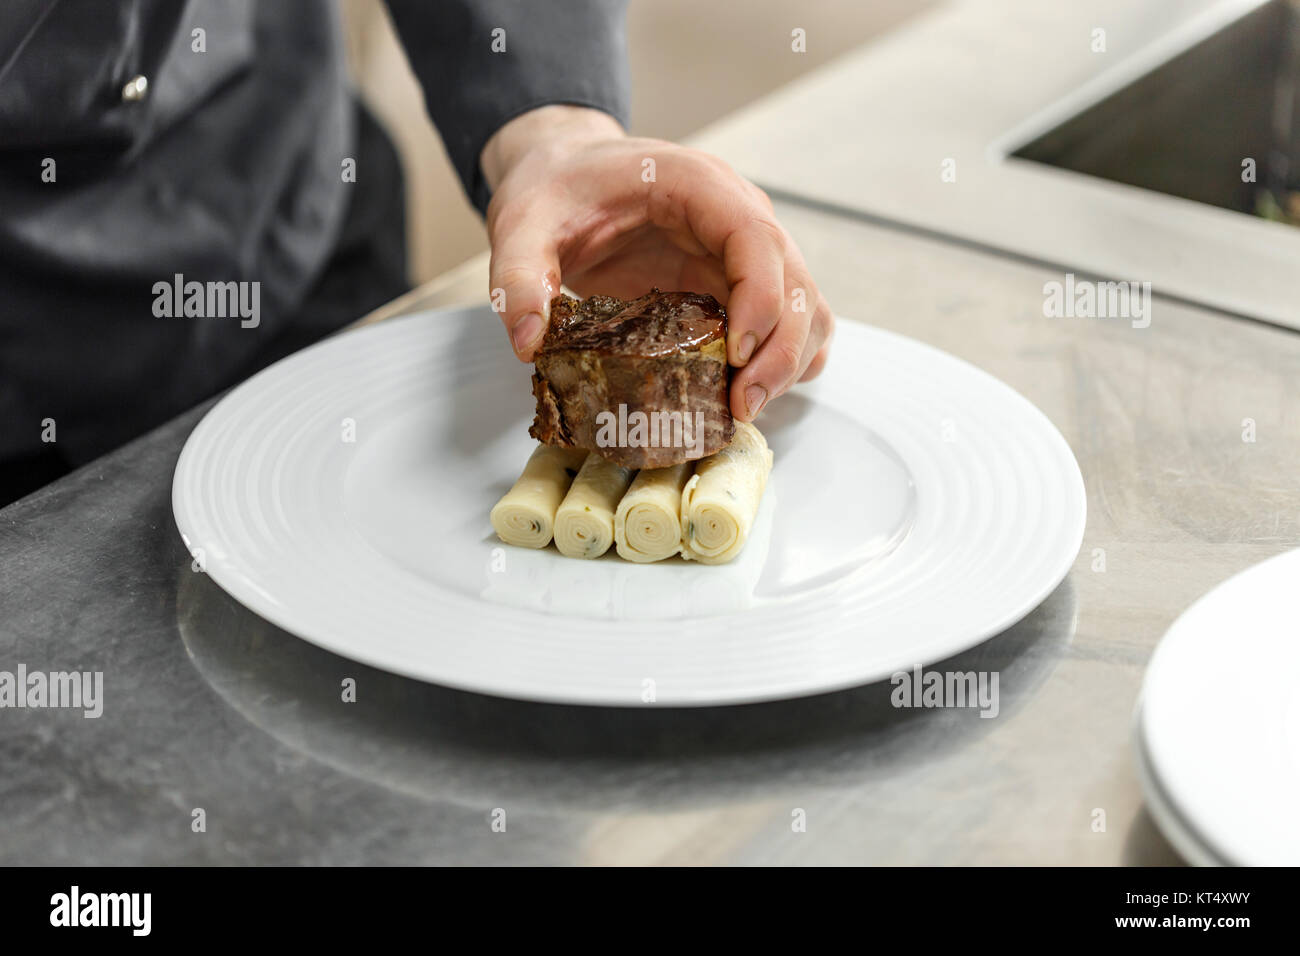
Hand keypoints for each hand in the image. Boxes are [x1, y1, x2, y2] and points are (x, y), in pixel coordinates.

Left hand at [481, 105, 833, 421]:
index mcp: (698, 185)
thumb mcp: (521, 226)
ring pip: (804, 306)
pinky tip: (746, 393)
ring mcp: (742, 253)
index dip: (761, 298)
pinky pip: (785, 323)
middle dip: (780, 349)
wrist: (564, 174)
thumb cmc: (555, 190)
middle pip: (795, 280)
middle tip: (742, 406)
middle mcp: (736, 215)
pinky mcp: (735, 285)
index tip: (736, 355)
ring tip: (744, 408)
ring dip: (789, 360)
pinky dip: (782, 360)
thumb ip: (517, 276)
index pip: (756, 237)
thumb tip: (528, 342)